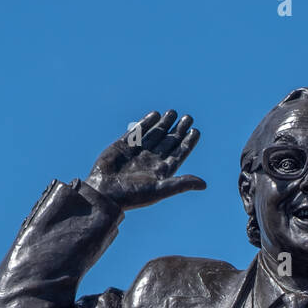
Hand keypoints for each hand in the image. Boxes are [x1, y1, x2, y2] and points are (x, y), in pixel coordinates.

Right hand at [85, 110, 205, 208]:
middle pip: (169, 142)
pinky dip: (146, 123)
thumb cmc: (132, 195)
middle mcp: (151, 161)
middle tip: (189, 117)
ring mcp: (137, 152)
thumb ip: (181, 184)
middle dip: (178, 130)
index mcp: (161, 172)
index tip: (196, 131)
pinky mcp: (123, 145)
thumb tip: (204, 185)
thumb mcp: (160, 190)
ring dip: (164, 124)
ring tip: (173, 112)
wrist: (104, 193)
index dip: (188, 143)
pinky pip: (138, 132)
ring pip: (154, 135)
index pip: (179, 154)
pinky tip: (154, 114)